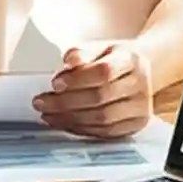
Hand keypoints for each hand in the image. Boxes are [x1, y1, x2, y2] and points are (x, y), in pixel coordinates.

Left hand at [33, 43, 153, 137]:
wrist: (139, 74)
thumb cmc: (113, 60)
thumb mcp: (98, 48)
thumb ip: (81, 53)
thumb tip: (70, 62)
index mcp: (131, 60)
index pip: (104, 72)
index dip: (77, 80)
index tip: (55, 84)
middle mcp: (140, 85)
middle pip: (101, 97)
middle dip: (66, 102)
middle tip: (41, 102)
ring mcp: (141, 108)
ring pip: (103, 119)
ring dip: (70, 118)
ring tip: (48, 114)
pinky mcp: (135, 126)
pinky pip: (105, 133)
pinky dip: (81, 129)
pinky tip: (64, 123)